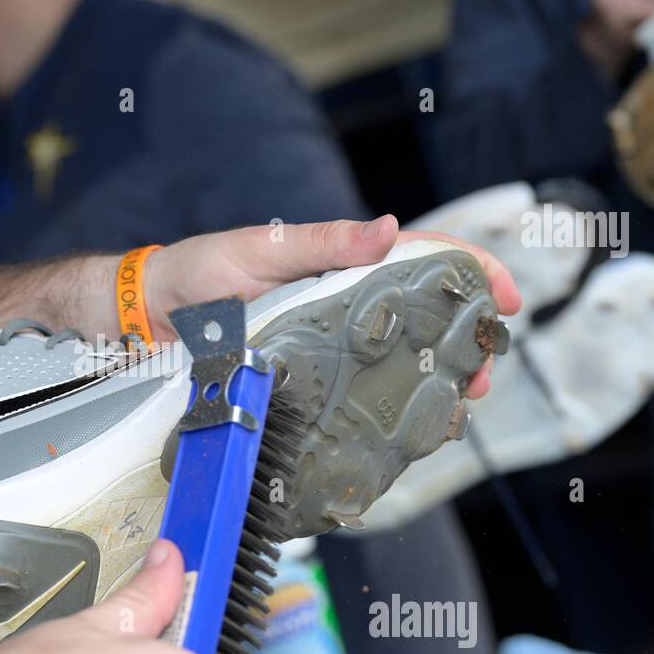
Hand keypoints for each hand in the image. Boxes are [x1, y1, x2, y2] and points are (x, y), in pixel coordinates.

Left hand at [147, 215, 521, 399]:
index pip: (422, 258)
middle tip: (483, 372)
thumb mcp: (261, 249)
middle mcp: (343, 302)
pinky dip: (391, 404)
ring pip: (399, 357)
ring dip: (436, 377)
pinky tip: (409, 423)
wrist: (147, 316)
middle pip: (424, 315)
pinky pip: (359, 389)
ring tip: (458, 402)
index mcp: (340, 263)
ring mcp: (327, 342)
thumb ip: (322, 243)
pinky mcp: (307, 377)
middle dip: (465, 340)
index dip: (472, 273)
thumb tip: (389, 229)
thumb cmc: (201, 273)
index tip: (506, 299)